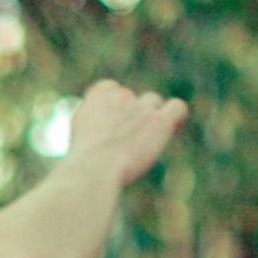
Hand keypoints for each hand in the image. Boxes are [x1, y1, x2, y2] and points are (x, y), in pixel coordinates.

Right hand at [68, 81, 186, 186]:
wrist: (95, 168)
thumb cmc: (84, 160)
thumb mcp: (80, 133)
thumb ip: (94, 121)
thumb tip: (104, 125)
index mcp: (99, 94)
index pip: (110, 89)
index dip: (113, 106)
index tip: (111, 124)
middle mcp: (122, 96)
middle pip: (132, 98)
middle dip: (130, 115)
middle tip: (125, 142)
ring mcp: (142, 108)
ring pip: (153, 102)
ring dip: (151, 117)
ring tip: (144, 141)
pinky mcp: (160, 121)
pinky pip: (177, 108)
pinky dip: (176, 116)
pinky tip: (172, 128)